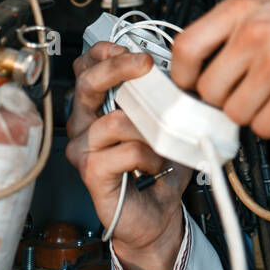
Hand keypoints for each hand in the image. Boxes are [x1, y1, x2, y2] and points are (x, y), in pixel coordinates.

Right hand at [65, 42, 190, 269]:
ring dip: (148, 129)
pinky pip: (124, 151)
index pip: (86, 68)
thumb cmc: (156, 172)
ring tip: (162, 144)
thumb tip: (186, 74)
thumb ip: (170, 100)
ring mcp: (83, 149)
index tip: (133, 51)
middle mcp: (83, 125)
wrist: (154, 218)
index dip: (104, 53)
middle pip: (87, 83)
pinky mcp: (91, 172)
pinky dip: (148, 156)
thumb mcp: (168, 126)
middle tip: (145, 66)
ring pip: (113, 120)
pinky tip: (154, 166)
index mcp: (96, 108)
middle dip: (118, 68)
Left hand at [170, 0, 269, 138]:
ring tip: (266, 99)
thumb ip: (234, 26)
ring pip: (234, 113)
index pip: (186, 47)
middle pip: (208, 89)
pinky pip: (264, 126)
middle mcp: (252, 34)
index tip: (189, 85)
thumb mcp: (267, 0)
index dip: (181, 75)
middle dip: (221, 100)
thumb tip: (206, 61)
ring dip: (248, 114)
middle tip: (238, 96)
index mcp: (240, 8)